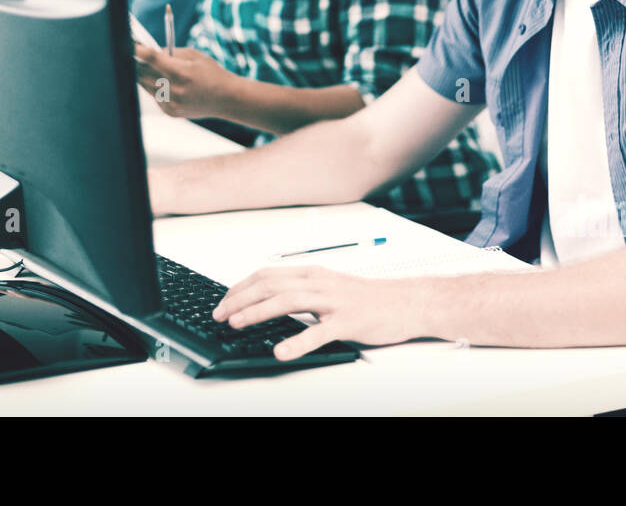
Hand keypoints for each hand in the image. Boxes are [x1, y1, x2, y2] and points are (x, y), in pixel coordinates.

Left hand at [133, 44, 236, 119]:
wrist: (226, 98)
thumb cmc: (212, 73)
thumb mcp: (194, 56)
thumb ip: (171, 53)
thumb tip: (150, 53)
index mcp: (182, 73)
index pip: (152, 59)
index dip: (138, 50)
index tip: (129, 44)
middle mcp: (174, 90)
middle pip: (143, 74)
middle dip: (138, 64)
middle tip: (137, 56)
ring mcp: (171, 104)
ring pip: (146, 86)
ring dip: (146, 76)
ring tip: (158, 70)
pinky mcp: (170, 112)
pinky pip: (154, 96)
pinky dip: (155, 88)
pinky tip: (168, 85)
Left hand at [212, 266, 429, 359]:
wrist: (406, 302)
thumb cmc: (368, 298)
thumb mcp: (330, 288)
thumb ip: (303, 292)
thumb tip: (271, 301)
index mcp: (313, 273)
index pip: (268, 275)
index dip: (241, 287)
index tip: (223, 300)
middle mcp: (319, 282)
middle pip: (271, 285)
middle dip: (240, 298)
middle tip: (219, 313)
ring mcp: (333, 301)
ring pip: (287, 301)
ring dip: (257, 312)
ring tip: (236, 323)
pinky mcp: (347, 321)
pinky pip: (318, 332)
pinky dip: (296, 342)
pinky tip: (280, 351)